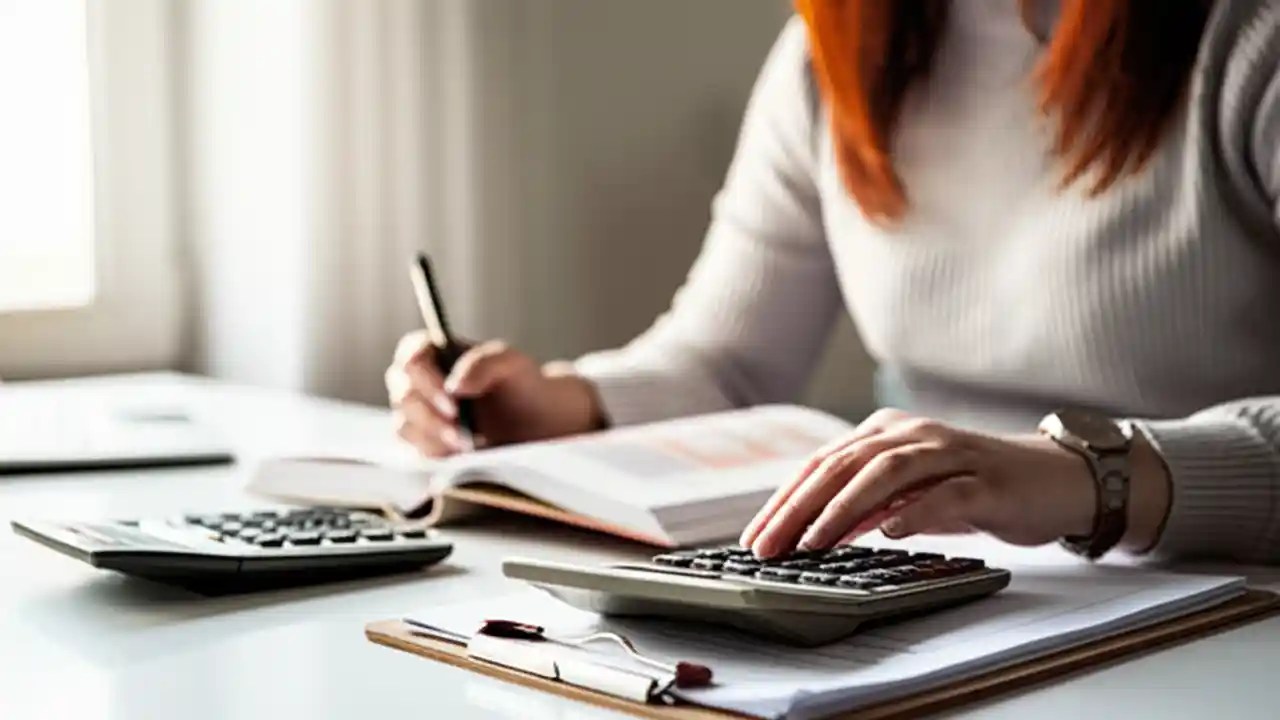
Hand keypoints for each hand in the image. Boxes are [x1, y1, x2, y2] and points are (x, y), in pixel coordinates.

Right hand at [385, 331, 605, 456]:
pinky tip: (462, 455)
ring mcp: (416, 413)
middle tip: (462, 432)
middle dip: (431, 415)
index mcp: (434, 351)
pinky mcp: (422, 442)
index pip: (410, 356)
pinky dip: (437, 453)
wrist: (534, 422)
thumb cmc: (520, 384)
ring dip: (434, 437)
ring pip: (404, 425)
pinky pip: (415, 450)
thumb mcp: (511, 364)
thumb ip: (483, 363)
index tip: (453, 399)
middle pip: (403, 394)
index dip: (425, 378)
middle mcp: (417, 381)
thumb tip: (455, 385)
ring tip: (468, 445)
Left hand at [739, 409, 1100, 557]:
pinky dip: (914, 511)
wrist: (1053, 478)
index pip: (822, 465)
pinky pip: (944, 494)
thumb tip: (811, 534)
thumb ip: (864, 506)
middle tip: (769, 545)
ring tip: (815, 541)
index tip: (755, 538)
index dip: (784, 501)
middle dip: (799, 508)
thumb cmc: (972, 488)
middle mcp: (912, 435)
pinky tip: (889, 531)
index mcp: (885, 433)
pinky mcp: (985, 481)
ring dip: (845, 508)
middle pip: (843, 466)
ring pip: (886, 474)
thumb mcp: (909, 495)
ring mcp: (950, 454)